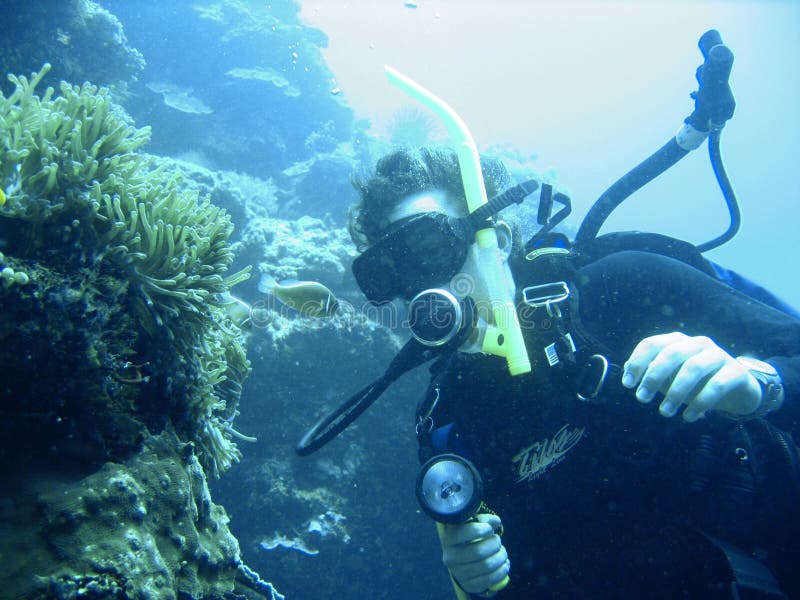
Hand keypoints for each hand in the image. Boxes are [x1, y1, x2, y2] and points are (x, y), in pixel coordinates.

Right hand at [440, 513, 509, 594]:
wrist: (462, 559)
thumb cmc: (469, 537)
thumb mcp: (472, 524)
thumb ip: (483, 520)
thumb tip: (495, 521)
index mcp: (448, 539)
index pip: (462, 533)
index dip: (480, 529)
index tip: (489, 528)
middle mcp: (450, 557)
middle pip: (478, 551)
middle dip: (494, 544)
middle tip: (498, 541)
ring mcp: (458, 573)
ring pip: (487, 565)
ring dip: (501, 557)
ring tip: (503, 552)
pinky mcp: (468, 585)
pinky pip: (490, 580)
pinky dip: (502, 571)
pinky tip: (504, 564)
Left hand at [621, 332, 761, 420]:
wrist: (738, 390)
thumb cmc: (696, 382)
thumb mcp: (670, 378)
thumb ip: (650, 372)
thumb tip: (626, 370)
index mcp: (677, 341)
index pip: (652, 344)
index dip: (638, 362)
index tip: (628, 385)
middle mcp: (697, 343)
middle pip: (671, 354)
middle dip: (653, 377)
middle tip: (642, 399)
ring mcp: (718, 355)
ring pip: (693, 368)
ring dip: (676, 392)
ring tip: (665, 412)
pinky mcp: (736, 371)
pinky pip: (716, 385)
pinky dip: (700, 403)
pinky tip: (689, 417)